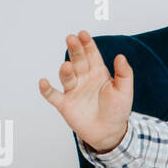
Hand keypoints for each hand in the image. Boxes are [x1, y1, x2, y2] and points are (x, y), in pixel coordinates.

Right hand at [39, 29, 132, 151]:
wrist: (110, 132)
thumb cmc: (118, 110)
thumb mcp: (125, 91)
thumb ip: (124, 74)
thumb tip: (121, 56)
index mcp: (98, 72)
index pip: (91, 54)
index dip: (87, 44)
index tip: (83, 34)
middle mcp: (83, 78)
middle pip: (77, 60)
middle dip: (75, 50)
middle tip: (72, 39)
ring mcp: (73, 90)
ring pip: (67, 76)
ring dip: (66, 70)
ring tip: (67, 66)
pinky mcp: (65, 105)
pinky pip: (53, 96)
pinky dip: (47, 90)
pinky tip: (43, 82)